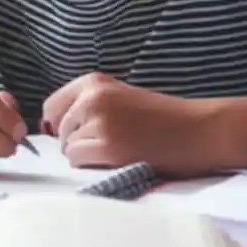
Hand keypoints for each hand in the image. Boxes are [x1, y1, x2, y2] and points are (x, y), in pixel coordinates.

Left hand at [41, 73, 218, 177]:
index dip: (61, 124)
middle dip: (75, 141)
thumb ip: (85, 106)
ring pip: (67, 147)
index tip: (82, 132)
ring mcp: (98, 121)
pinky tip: (119, 158)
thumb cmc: (161, 118)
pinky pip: (77, 160)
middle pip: (57, 130)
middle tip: (111, 142)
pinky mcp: (107, 145)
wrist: (199, 129)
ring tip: (119, 148)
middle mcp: (91, 97)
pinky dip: (93, 165)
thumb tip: (46, 129)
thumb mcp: (118, 98)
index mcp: (93, 81)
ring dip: (87, 154)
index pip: (50, 107)